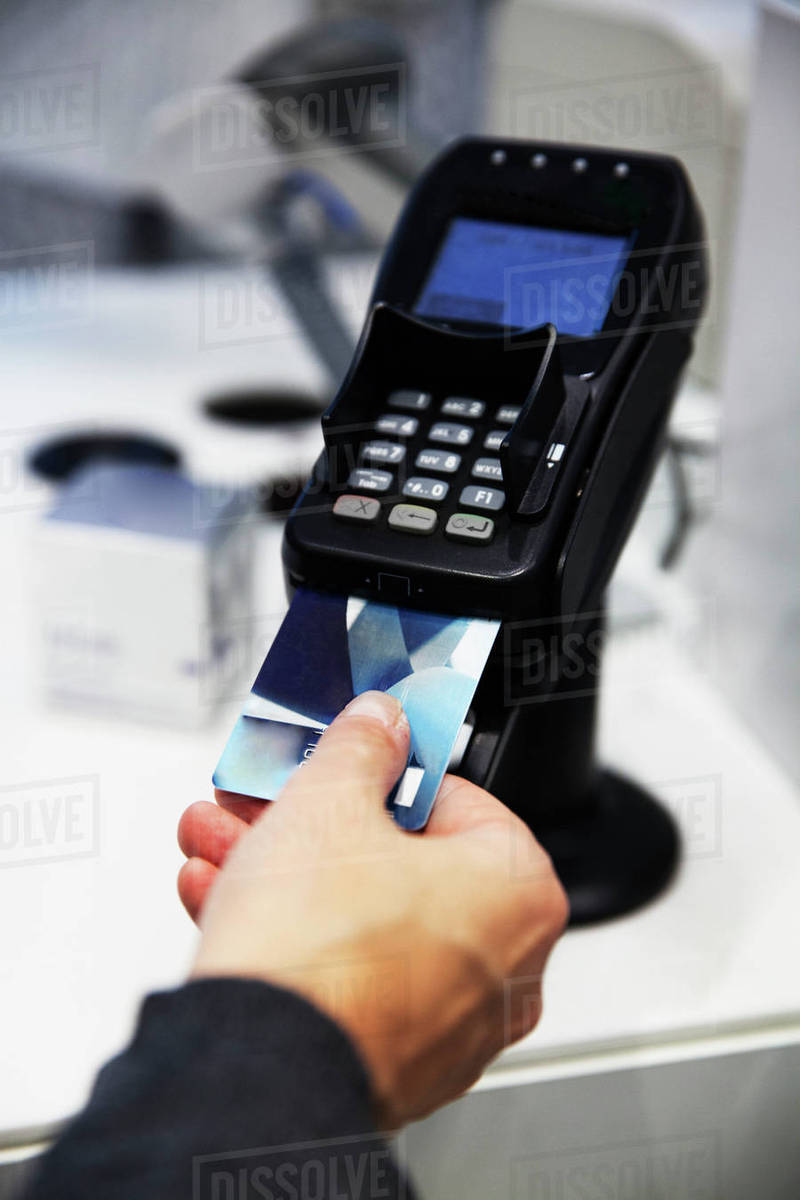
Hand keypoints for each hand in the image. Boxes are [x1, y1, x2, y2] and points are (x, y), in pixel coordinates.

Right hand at [178, 691, 567, 1127]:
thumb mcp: (330, 801)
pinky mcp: (393, 1058)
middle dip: (310, 823)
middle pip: (395, 861)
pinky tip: (224, 900)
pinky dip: (293, 936)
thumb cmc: (320, 948)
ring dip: (284, 872)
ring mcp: (449, 1021)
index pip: (452, 800)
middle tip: (264, 802)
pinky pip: (345, 974)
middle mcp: (502, 963)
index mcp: (518, 889)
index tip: (342, 763)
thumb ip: (362, 746)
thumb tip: (380, 723)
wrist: (261, 1073)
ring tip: (222, 843)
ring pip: (360, 918)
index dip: (380, 773)